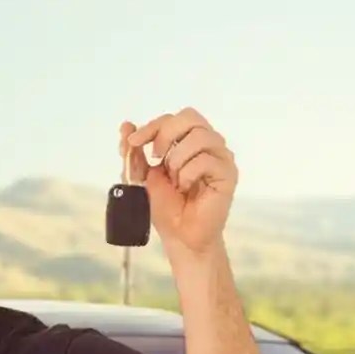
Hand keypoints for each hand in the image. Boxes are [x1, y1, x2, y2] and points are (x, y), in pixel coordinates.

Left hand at [120, 107, 237, 254]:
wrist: (179, 236)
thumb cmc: (166, 207)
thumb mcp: (142, 176)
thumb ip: (134, 152)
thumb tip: (126, 125)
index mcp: (189, 141)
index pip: (174, 118)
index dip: (152, 126)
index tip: (133, 142)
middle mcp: (208, 144)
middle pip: (190, 117)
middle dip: (165, 135)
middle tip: (157, 159)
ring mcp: (221, 157)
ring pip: (199, 137)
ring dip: (178, 159)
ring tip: (176, 181)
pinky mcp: (228, 173)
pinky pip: (206, 159)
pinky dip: (188, 174)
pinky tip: (186, 188)